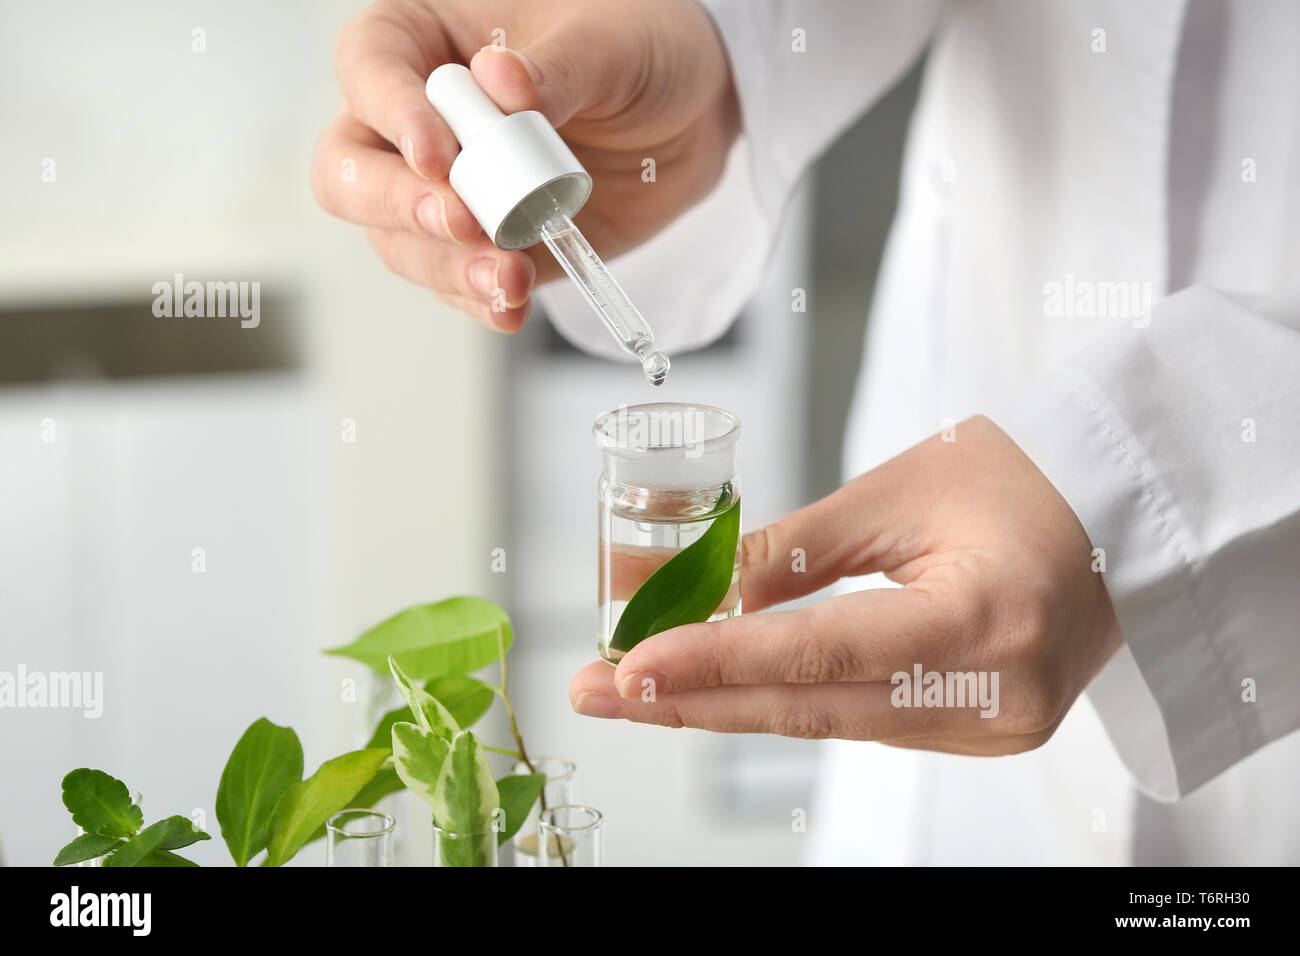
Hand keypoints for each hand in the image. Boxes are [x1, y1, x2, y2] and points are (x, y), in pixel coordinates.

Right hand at [310, 0, 737, 330]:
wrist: (687, 122)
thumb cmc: (635, 49)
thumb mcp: (609, 43)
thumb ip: (558, 66)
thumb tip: (500, 81)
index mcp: (423, 39)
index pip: (369, 69)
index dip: (392, 116)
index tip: (441, 158)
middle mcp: (414, 120)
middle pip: (350, 171)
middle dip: (399, 206)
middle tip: (465, 223)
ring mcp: (442, 194)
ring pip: (397, 241)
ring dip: (447, 267)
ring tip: (510, 277)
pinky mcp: (480, 248)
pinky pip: (454, 284)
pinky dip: (480, 301)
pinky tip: (511, 306)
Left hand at [570, 417, 1123, 755]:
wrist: (1120, 511)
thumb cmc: (1020, 477)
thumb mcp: (895, 494)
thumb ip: (791, 552)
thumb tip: (692, 592)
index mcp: (984, 619)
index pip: (819, 656)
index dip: (715, 664)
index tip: (628, 668)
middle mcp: (995, 694)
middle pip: (812, 711)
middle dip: (694, 701)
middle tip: (598, 692)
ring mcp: (996, 725)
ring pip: (832, 725)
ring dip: (732, 706)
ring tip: (641, 688)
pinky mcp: (987, 730)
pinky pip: (867, 723)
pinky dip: (794, 704)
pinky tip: (726, 691)